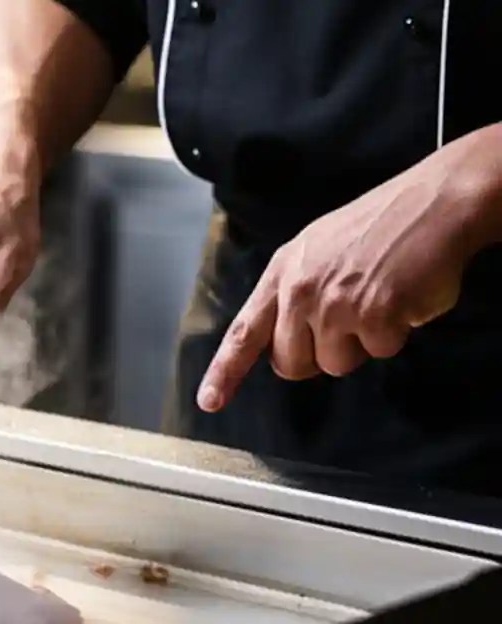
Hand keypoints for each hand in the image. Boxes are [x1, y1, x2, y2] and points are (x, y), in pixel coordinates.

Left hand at [197, 128, 501, 412]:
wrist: (433, 203)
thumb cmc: (378, 227)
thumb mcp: (316, 250)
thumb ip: (292, 293)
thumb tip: (283, 339)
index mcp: (282, 273)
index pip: (244, 332)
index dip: (225, 371)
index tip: (209, 401)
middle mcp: (300, 291)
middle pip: (291, 364)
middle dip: (317, 355)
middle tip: (346, 320)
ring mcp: (335, 304)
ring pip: (336, 364)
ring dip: (361, 343)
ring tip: (378, 300)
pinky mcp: (374, 314)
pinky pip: (380, 351)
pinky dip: (396, 332)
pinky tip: (402, 298)